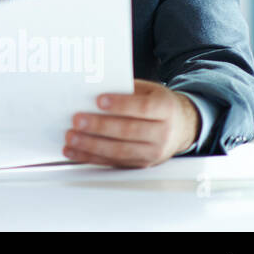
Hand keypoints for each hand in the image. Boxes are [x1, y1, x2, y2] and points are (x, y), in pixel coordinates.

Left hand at [63, 79, 201, 167]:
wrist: (182, 127)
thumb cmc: (157, 104)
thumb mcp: (148, 90)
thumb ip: (126, 89)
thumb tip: (94, 89)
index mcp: (166, 109)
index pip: (144, 108)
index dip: (121, 104)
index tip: (99, 100)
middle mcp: (162, 133)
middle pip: (129, 131)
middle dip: (100, 126)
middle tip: (78, 120)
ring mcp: (153, 152)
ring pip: (120, 151)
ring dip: (92, 145)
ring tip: (71, 138)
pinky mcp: (141, 164)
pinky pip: (114, 162)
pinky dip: (91, 158)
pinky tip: (74, 152)